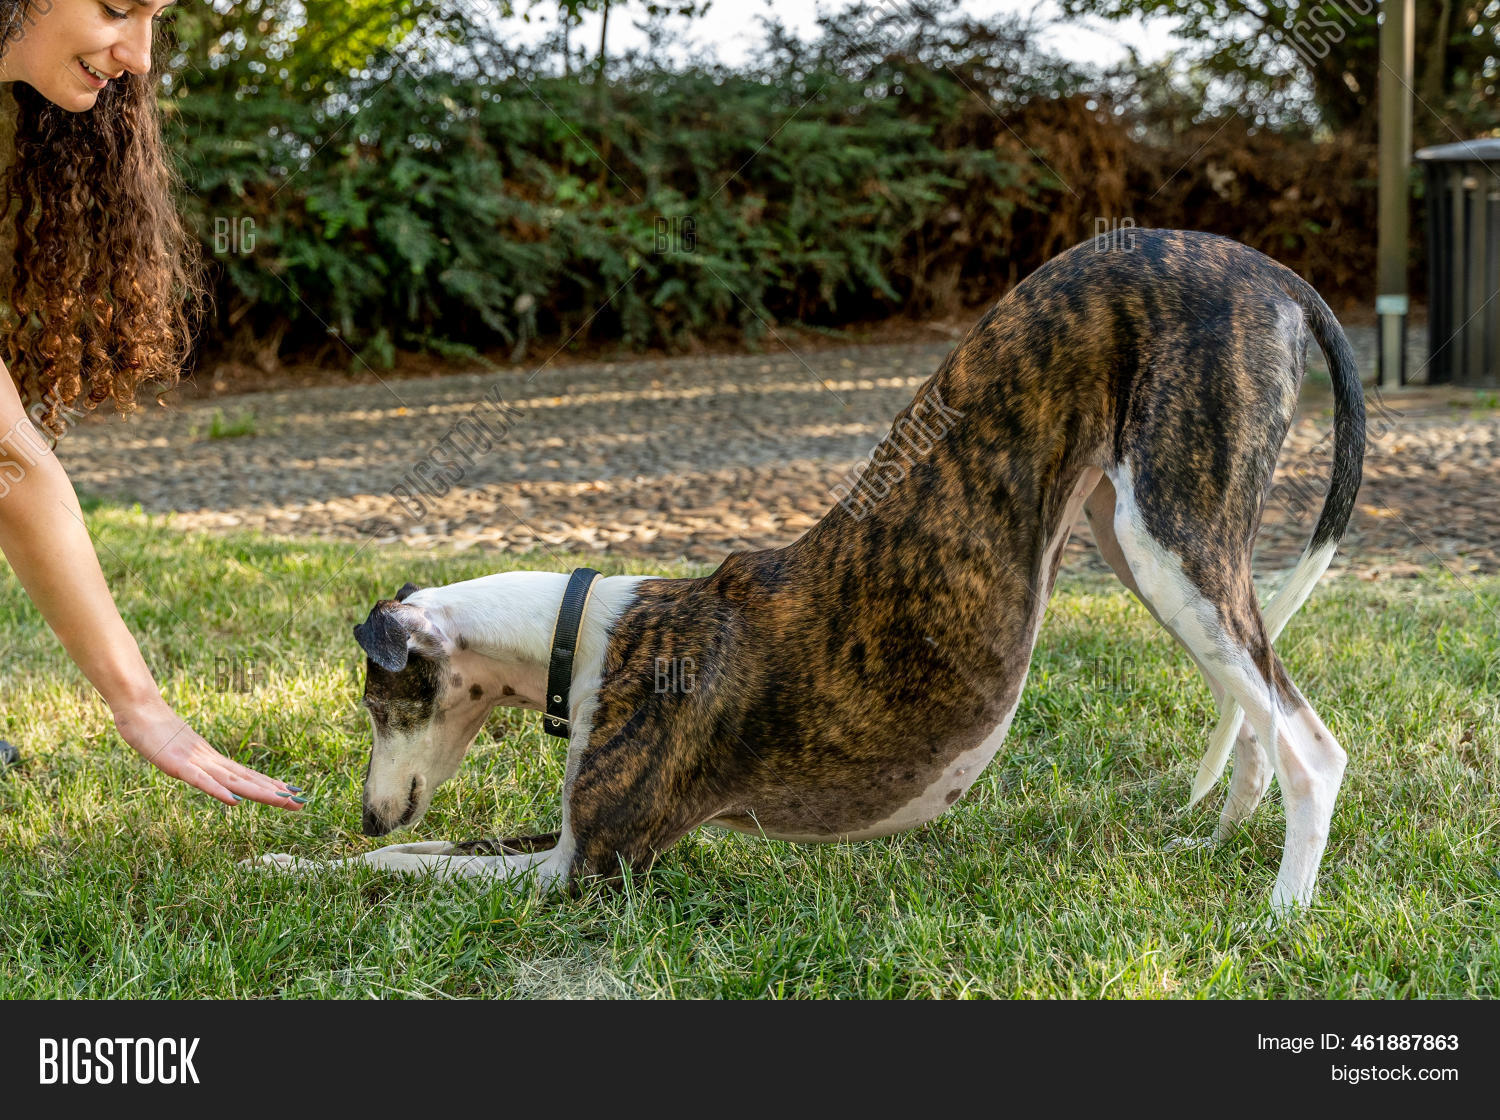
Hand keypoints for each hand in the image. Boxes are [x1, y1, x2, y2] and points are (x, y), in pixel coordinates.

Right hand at [113, 698, 305, 808]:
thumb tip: (205, 770)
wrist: (138, 705)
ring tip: (283, 799)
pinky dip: (218, 790)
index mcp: (210, 759)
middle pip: (246, 779)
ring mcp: (194, 761)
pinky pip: (200, 781)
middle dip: (274, 792)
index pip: (245, 775)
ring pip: (232, 781)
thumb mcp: (177, 750)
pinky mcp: (176, 764)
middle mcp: (209, 760)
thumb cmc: (154, 728)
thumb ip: (192, 762)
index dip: (268, 785)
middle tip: (301, 802)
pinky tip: (235, 800)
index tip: (292, 794)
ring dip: (258, 792)